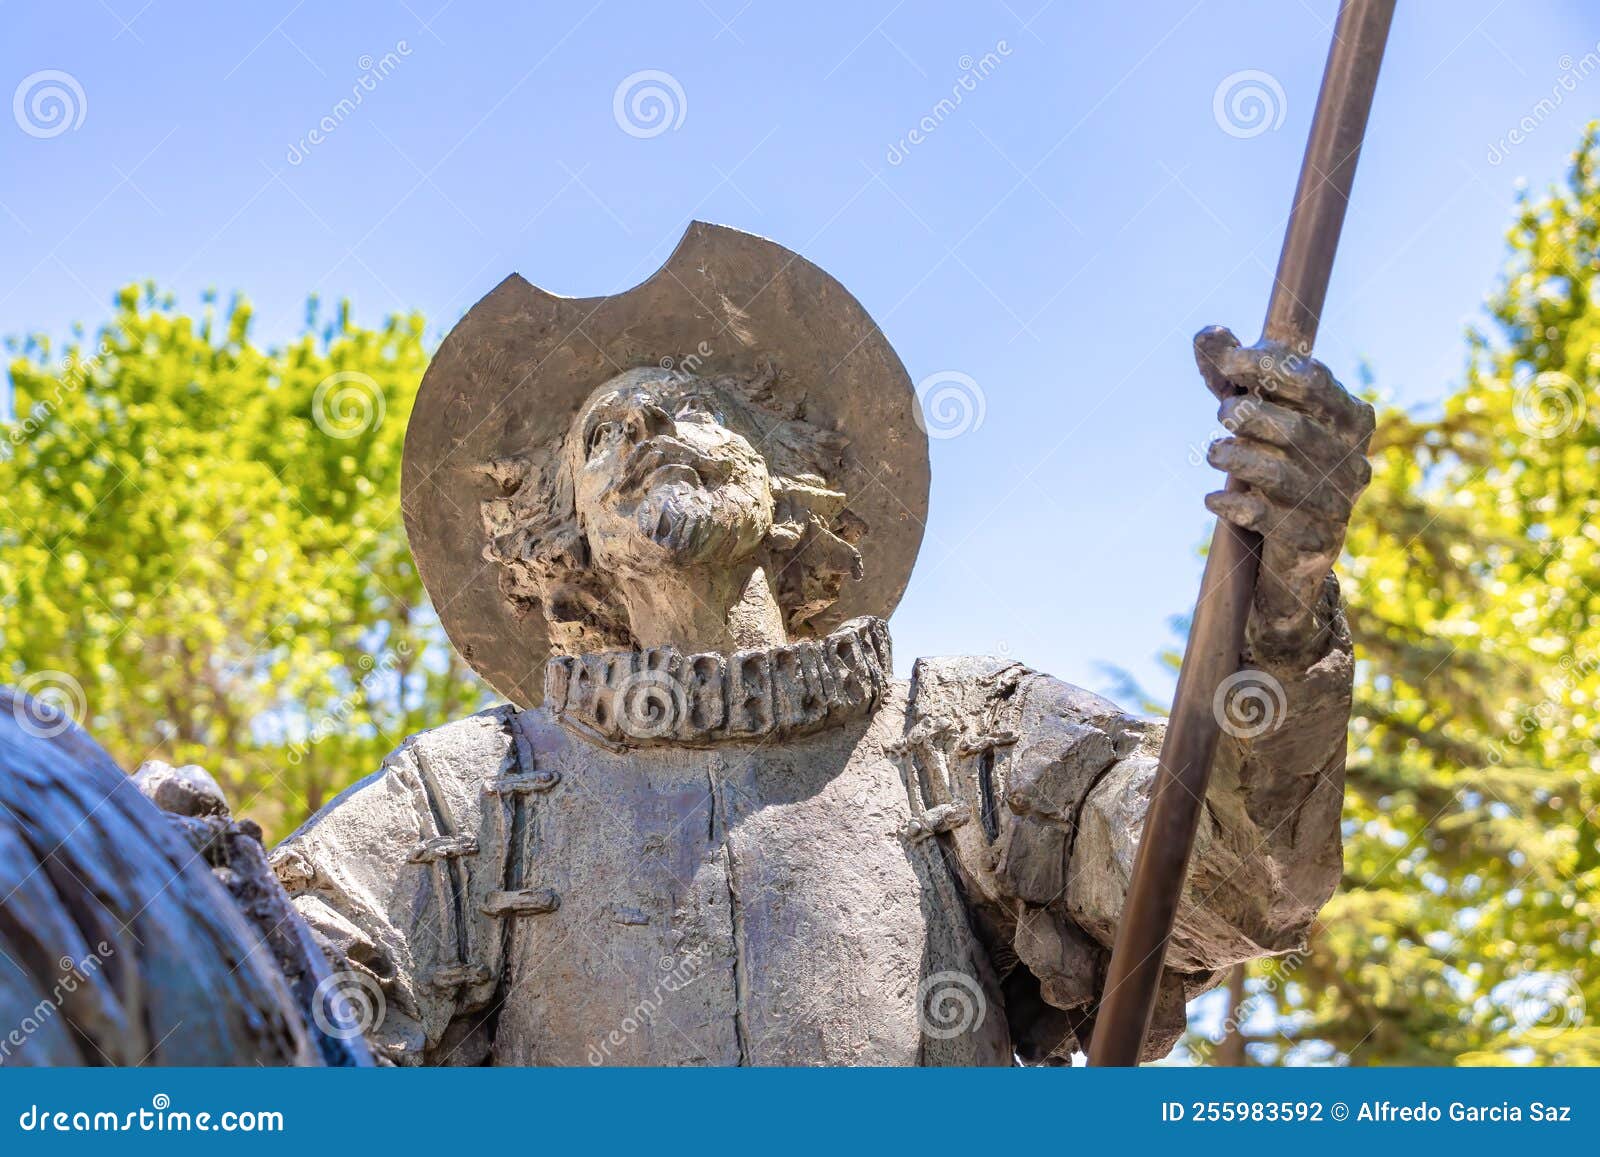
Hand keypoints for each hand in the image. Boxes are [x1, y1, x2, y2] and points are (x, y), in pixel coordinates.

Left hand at [1194, 326, 1374, 658]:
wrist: (1293, 549)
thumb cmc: (1274, 460)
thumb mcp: (1254, 411)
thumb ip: (1233, 372)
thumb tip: (1207, 334)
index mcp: (1350, 416)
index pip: (1313, 381)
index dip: (1268, 367)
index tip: (1227, 362)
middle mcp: (1352, 458)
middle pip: (1296, 428)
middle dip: (1250, 416)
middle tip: (1222, 413)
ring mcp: (1337, 503)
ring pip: (1280, 474)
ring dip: (1238, 460)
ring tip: (1214, 453)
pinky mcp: (1314, 541)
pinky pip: (1269, 519)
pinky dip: (1234, 506)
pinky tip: (1213, 501)